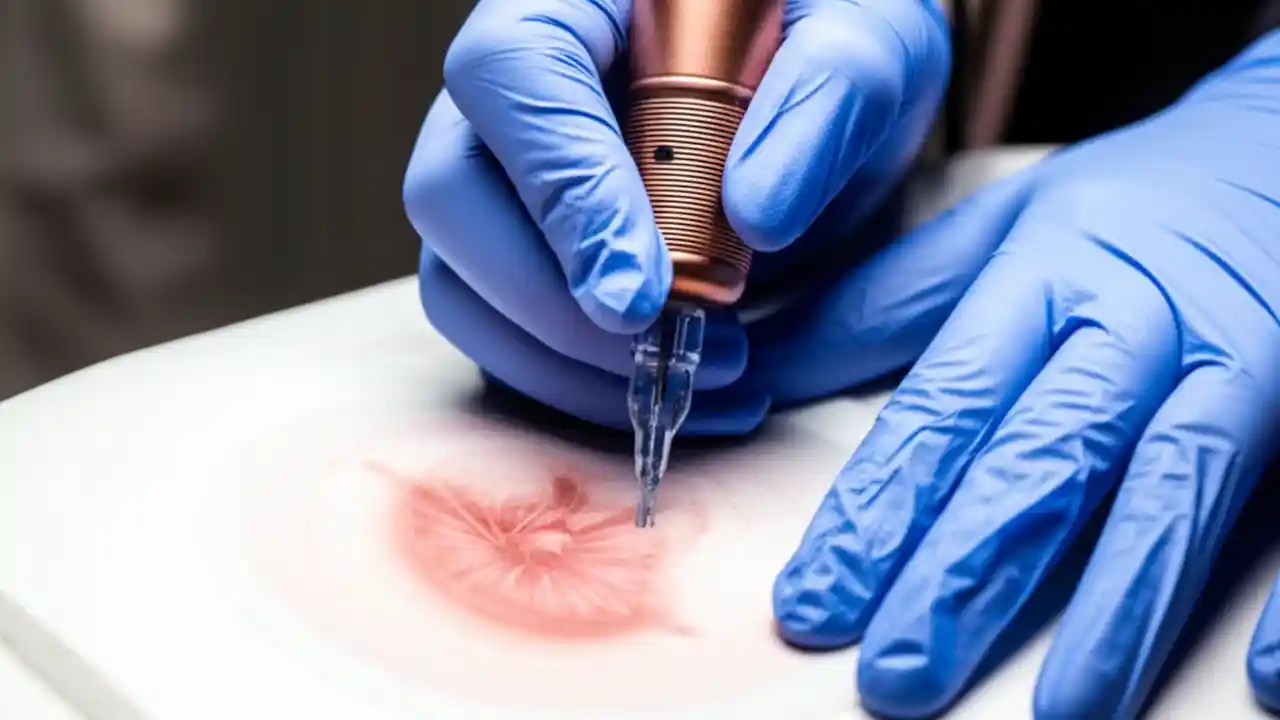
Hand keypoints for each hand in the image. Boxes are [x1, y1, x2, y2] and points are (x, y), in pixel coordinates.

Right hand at [402, 0, 949, 432]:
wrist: (830, 79)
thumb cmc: (835, 27)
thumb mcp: (867, 35)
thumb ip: (827, 98)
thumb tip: (758, 213)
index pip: (516, 73)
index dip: (563, 189)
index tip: (638, 293)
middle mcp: (521, 80)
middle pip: (453, 190)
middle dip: (550, 299)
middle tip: (664, 349)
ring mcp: (510, 166)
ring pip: (460, 274)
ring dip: (563, 358)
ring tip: (700, 375)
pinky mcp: (531, 242)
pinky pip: (503, 325)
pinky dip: (577, 379)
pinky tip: (677, 385)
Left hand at [767, 32, 1279, 717]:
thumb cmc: (1130, 202)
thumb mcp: (1002, 226)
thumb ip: (887, 303)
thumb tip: (767, 365)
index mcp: (1044, 277)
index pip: (945, 406)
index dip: (876, 509)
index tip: (814, 600)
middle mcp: (1137, 321)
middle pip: (1041, 460)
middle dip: (964, 573)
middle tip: (895, 672)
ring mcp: (1244, 359)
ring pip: (1170, 488)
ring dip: (1116, 606)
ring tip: (1059, 710)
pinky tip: (1265, 682)